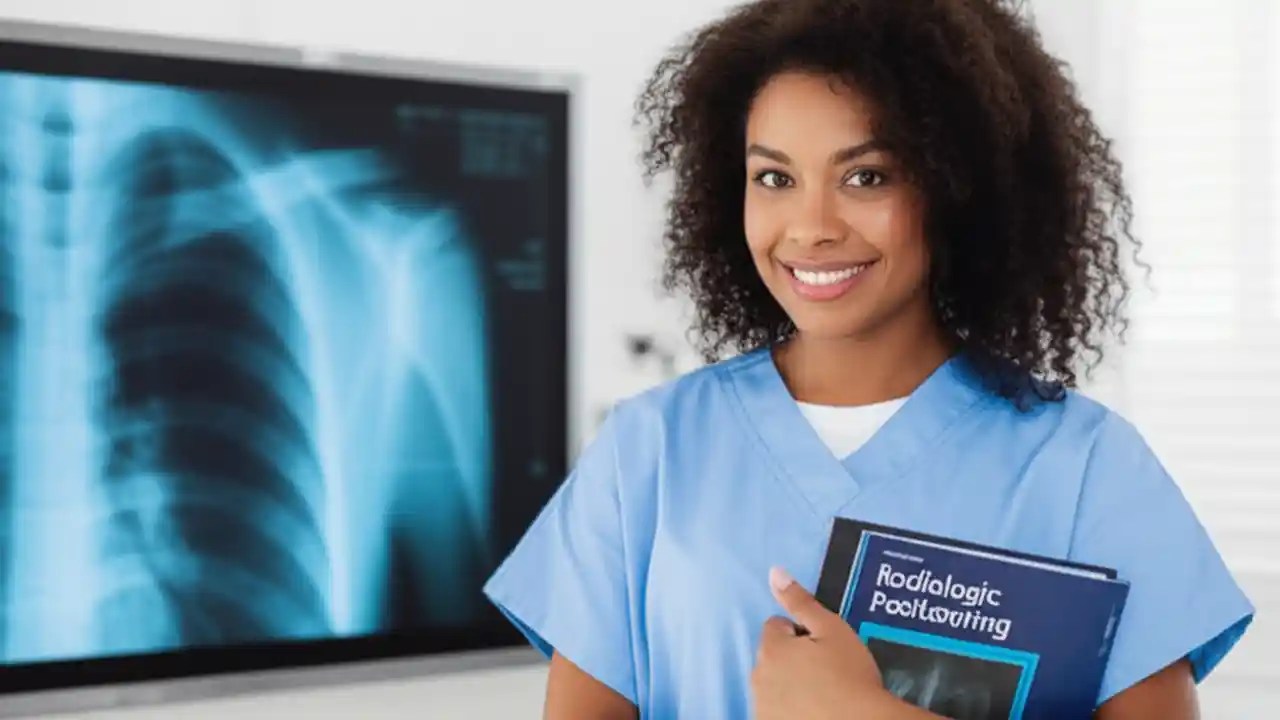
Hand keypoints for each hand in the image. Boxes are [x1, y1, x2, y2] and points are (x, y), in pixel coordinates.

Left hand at [751, 566, 909, 719]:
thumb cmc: (850, 675)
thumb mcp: (832, 629)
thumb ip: (801, 602)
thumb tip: (775, 573)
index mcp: (772, 648)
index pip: (776, 626)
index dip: (800, 633)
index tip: (821, 647)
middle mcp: (759, 676)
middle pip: (771, 656)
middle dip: (791, 658)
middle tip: (824, 669)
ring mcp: (762, 704)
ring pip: (771, 684)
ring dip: (787, 683)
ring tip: (821, 693)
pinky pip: (773, 709)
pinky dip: (786, 708)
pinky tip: (812, 710)